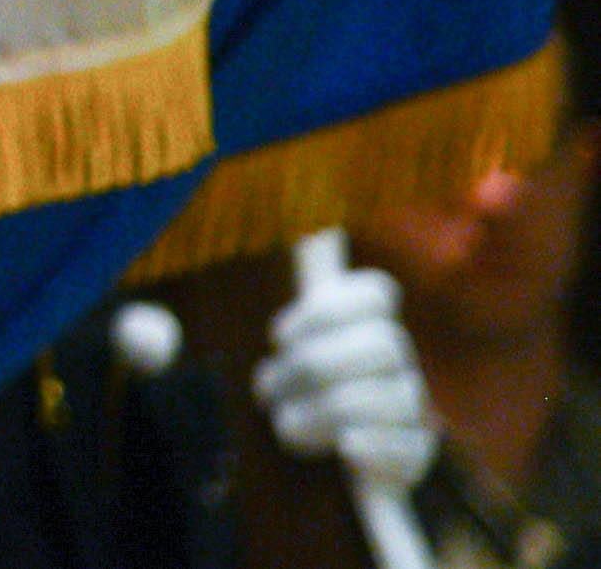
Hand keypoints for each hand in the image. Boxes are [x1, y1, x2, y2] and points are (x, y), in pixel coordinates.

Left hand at [258, 254, 438, 494]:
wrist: (321, 442)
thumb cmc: (293, 379)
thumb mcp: (286, 336)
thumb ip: (295, 292)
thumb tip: (304, 234)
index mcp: (368, 320)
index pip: (376, 294)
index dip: (321, 312)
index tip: (277, 338)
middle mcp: (397, 358)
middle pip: (385, 344)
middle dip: (317, 365)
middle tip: (268, 388)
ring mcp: (411, 403)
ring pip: (394, 398)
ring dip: (329, 411)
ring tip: (286, 424)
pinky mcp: (413, 449)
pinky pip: (410, 446)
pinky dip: (377, 446)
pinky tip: (346, 445)